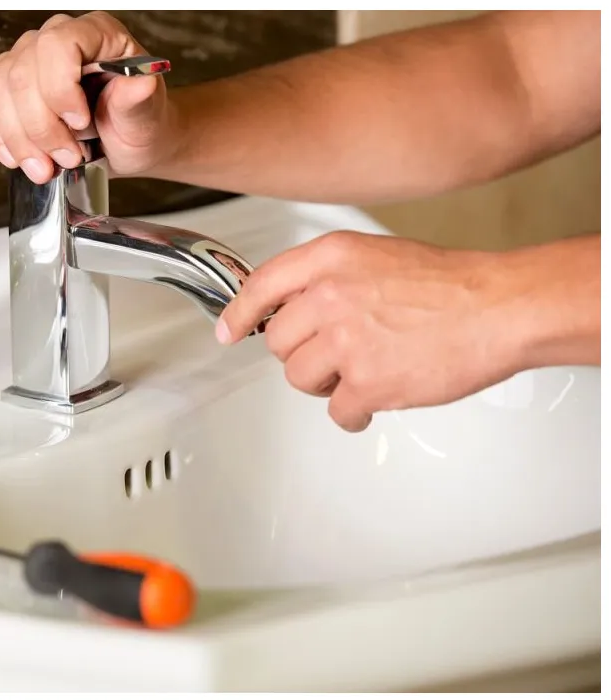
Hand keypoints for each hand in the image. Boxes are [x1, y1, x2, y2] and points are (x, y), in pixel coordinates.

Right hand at [0, 11, 176, 183]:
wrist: (126, 143)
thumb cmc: (138, 123)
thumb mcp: (147, 116)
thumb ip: (139, 100)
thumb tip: (138, 86)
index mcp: (95, 34)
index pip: (58, 44)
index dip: (60, 89)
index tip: (80, 124)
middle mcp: (54, 41)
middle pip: (21, 74)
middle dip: (40, 128)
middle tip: (67, 159)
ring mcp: (26, 62)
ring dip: (18, 140)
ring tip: (45, 168)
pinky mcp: (6, 89)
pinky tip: (18, 157)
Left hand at [217, 231, 530, 431]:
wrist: (499, 309)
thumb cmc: (447, 286)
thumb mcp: (375, 257)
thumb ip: (327, 279)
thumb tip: (292, 309)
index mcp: (330, 259)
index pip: (261, 285)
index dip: (239, 313)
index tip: (228, 331)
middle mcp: (330, 296)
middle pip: (278, 342)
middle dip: (303, 353)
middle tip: (338, 353)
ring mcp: (346, 341)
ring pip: (299, 378)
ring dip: (325, 383)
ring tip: (362, 371)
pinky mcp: (367, 383)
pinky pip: (336, 411)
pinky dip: (353, 413)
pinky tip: (374, 401)